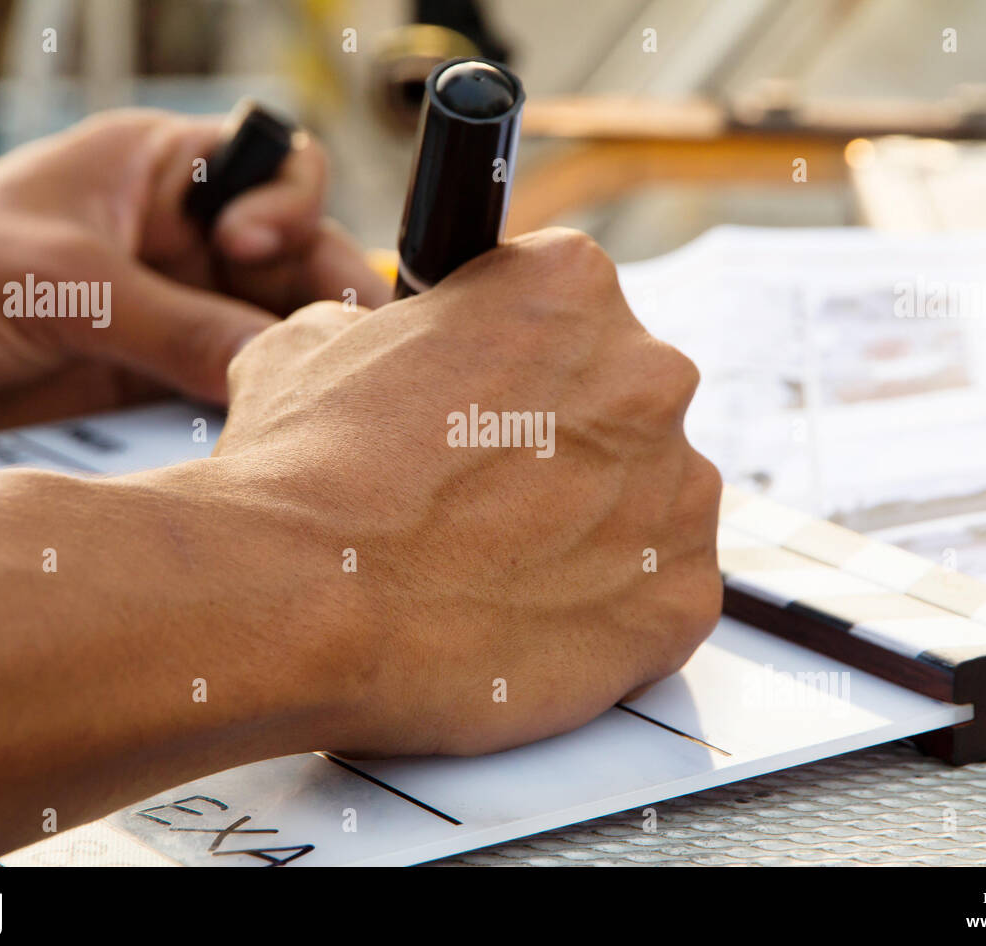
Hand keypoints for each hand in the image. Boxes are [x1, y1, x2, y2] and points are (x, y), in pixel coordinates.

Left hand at [0, 108, 389, 447]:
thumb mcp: (61, 282)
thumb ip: (177, 325)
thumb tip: (280, 365)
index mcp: (161, 174)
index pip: (277, 171)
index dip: (290, 208)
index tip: (251, 250)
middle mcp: (181, 244)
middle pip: (294, 265)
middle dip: (318, 305)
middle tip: (332, 354)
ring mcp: (174, 319)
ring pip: (272, 338)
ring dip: (292, 368)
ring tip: (301, 403)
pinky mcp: (157, 387)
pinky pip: (232, 397)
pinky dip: (254, 416)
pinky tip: (261, 435)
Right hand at [214, 228, 722, 756]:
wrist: (303, 600)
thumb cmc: (305, 473)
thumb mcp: (317, 341)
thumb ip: (394, 330)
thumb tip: (395, 350)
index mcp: (571, 286)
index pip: (568, 311)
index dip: (517, 366)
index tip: (485, 409)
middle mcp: (650, 374)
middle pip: (624, 407)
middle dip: (565, 447)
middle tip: (485, 498)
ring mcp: (679, 491)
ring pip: (649, 503)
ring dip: (592, 528)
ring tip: (498, 570)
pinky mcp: (682, 598)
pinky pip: (658, 597)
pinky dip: (608, 613)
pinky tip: (531, 620)